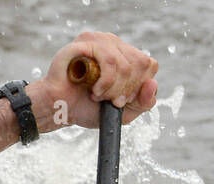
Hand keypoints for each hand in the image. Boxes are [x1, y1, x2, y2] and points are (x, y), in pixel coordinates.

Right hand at [28, 31, 158, 132]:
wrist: (60, 110)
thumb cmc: (87, 108)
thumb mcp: (123, 113)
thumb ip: (144, 103)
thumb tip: (153, 84)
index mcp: (126, 57)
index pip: (149, 65)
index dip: (138, 87)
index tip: (121, 100)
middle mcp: (115, 45)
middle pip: (140, 65)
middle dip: (125, 90)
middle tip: (108, 100)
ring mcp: (100, 40)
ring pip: (125, 64)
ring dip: (112, 88)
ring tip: (97, 96)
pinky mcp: (86, 41)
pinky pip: (109, 59)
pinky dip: (105, 81)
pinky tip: (93, 90)